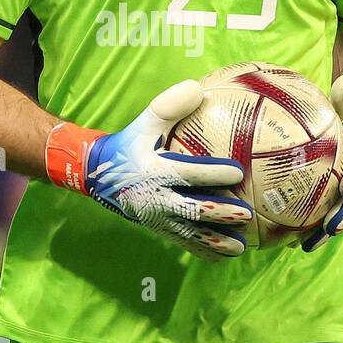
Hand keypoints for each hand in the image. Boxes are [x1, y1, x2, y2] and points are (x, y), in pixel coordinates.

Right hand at [45, 79, 253, 258]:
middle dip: (221, 214)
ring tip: (240, 246)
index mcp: (155, 171)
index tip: (237, 172)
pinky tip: (224, 254)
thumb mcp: (143, 122)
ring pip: (191, 234)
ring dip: (217, 241)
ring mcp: (157, 218)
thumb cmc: (128, 145)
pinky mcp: (159, 229)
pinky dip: (205, 250)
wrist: (97, 175)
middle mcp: (156, 198)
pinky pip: (184, 243)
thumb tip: (198, 89)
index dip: (213, 174)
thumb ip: (169, 106)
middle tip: (246, 214)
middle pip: (193, 210)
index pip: (188, 174)